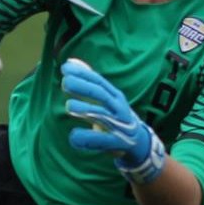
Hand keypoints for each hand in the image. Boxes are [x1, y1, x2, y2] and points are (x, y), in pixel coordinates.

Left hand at [62, 58, 165, 183]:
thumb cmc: (115, 116)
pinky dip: (88, 138)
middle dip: (84, 88)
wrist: (139, 142)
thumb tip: (70, 62)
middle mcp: (118, 108)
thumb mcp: (105, 97)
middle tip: (65, 83)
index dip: (83, 74)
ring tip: (69, 106)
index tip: (65, 69)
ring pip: (103, 116)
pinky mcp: (117, 142)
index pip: (98, 81)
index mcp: (114, 96)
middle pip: (101, 95)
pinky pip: (102, 141)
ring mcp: (119, 125)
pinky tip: (74, 136)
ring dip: (86, 111)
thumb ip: (88, 82)